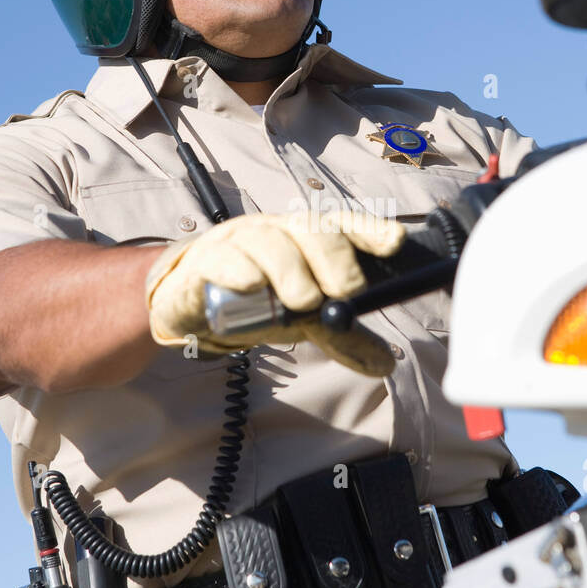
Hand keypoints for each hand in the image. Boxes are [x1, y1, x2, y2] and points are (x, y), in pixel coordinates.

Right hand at [145, 210, 405, 375]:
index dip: (369, 230)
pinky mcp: (203, 262)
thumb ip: (342, 337)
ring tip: (305, 301)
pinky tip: (252, 284)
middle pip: (309, 229)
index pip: (342, 224)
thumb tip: (385, 363)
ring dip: (290, 270)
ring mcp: (238, 242)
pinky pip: (221, 258)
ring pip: (268, 242)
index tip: (395, 242)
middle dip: (334, 258)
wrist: (190, 306)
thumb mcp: (304, 320)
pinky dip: (239, 269)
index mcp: (304, 239)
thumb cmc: (255, 302)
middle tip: (347, 291)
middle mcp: (275, 231)